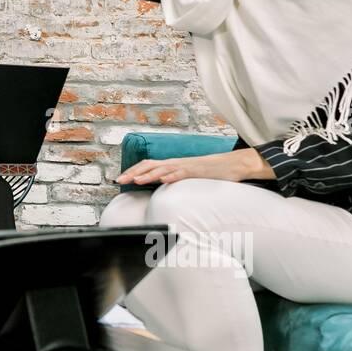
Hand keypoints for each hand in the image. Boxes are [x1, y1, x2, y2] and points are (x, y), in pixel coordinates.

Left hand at [115, 149, 273, 186]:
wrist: (232, 165)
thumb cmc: (209, 173)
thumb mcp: (187, 176)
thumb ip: (173, 179)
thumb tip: (159, 187)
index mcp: (172, 164)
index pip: (147, 165)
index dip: (133, 171)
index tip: (120, 178)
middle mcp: (176, 163)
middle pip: (150, 165)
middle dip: (133, 172)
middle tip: (119, 180)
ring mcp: (187, 166)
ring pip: (164, 168)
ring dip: (148, 174)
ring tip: (135, 181)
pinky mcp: (198, 171)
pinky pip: (183, 172)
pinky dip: (172, 176)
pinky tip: (163, 180)